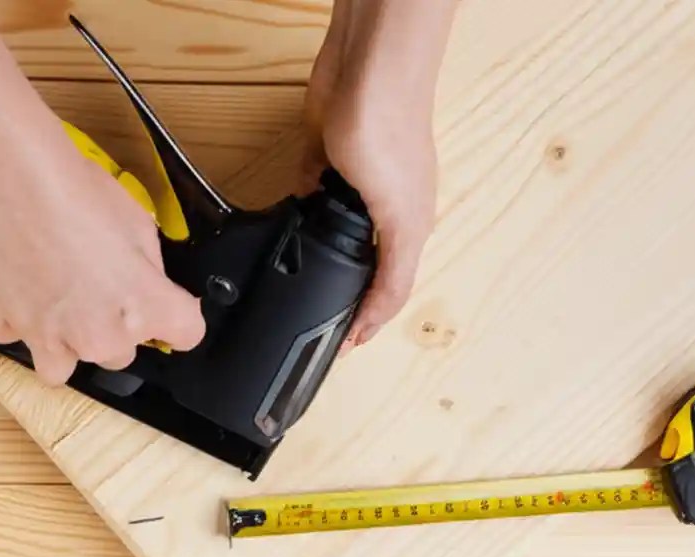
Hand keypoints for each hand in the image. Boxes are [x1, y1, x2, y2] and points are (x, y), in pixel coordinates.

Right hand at [0, 115, 205, 384]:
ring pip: (65, 364)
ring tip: (56, 299)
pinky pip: (17, 337)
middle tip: (94, 281)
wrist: (2, 172)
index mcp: (143, 308)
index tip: (166, 304)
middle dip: (113, 325)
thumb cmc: (70, 188)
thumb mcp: (135, 219)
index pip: (186, 333)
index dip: (177, 315)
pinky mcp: (2, 327)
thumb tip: (145, 279)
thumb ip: (147, 265)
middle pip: (120, 352)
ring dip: (66, 340)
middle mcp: (99, 336)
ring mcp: (47, 339)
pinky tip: (17, 283)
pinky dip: (18, 318)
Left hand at [301, 0, 453, 350]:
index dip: (368, 322)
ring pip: (330, 234)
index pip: (390, 290)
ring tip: (295, 286)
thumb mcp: (398, 216)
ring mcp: (352, 184)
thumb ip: (391, 268)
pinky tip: (285, 227)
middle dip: (341, 295)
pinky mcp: (324, 159)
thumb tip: (374, 310)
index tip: (344, 348)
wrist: (366, 71)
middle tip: (318, 327)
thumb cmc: (393, 128)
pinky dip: (296, 213)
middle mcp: (383, 209)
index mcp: (409, 226)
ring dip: (315, 255)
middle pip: (360, 265)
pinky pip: (306, 197)